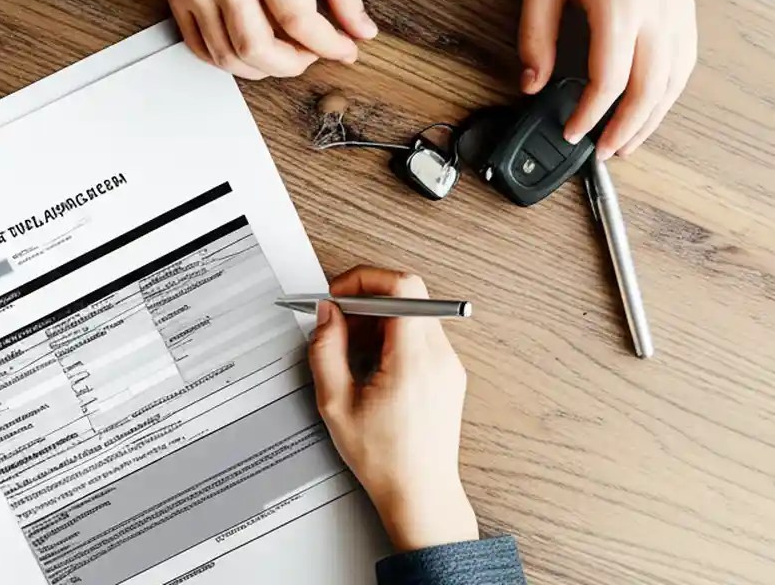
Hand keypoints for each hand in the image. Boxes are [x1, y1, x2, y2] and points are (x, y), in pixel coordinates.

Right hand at [143, 0, 376, 79]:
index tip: (345, 50)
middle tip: (311, 55)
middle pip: (258, 48)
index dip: (329, 46)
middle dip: (293, 66)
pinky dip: (229, 61)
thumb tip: (362, 31)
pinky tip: (250, 51)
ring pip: (228, 57)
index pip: (299, 21)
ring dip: (263, 69)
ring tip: (283, 55)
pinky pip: (201, 49)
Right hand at [308, 266, 477, 551]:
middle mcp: (439, 356)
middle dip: (366, 301)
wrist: (421, 495)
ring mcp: (449, 365)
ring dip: (379, 321)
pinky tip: (373, 368)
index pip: (402, 287)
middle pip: (408, 296)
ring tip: (354, 354)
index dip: (365, 279)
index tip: (339, 295)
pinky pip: (421, 336)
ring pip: (414, 314)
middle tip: (339, 325)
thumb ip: (325, 350)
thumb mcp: (336, 404)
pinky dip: (394, 338)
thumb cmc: (384, 460)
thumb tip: (327, 314)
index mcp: (414, 359)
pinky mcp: (449, 375)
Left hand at [519, 0, 696, 158]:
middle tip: (604, 153)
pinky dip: (671, 93)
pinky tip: (653, 107)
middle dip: (626, 131)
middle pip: (650, 91)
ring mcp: (677, 9)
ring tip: (627, 142)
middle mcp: (656, 12)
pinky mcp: (685, 6)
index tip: (571, 131)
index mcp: (619, 5)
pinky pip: (686, 62)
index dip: (589, 115)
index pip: (609, 81)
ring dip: (653, 120)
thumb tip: (532, 82)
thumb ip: (534, 37)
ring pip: (675, 82)